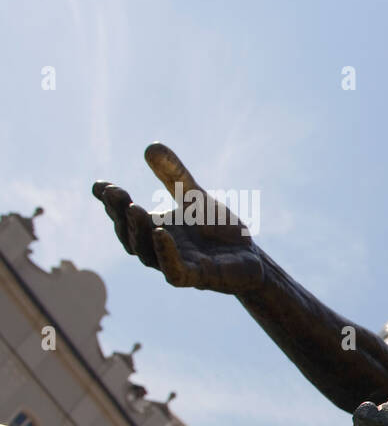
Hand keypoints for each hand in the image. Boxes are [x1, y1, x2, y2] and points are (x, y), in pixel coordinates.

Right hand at [92, 143, 264, 294]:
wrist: (251, 256)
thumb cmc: (218, 229)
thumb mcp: (195, 197)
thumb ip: (174, 176)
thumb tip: (150, 146)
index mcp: (153, 230)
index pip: (125, 218)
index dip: (111, 203)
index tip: (100, 185)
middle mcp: (159, 250)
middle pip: (130, 236)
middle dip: (121, 214)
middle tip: (115, 192)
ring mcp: (177, 265)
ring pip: (147, 253)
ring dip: (139, 231)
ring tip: (134, 208)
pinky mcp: (197, 278)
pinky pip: (174, 270)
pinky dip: (165, 253)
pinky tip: (160, 233)